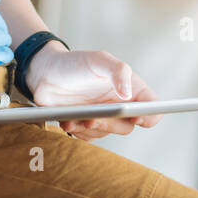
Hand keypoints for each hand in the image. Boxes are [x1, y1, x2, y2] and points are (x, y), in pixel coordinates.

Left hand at [24, 45, 159, 140]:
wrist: (45, 74)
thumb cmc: (75, 63)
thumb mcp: (98, 59)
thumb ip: (118, 71)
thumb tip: (128, 94)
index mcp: (130, 88)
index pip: (151, 106)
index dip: (150, 115)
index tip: (137, 116)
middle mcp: (119, 104)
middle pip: (128, 126)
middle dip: (111, 124)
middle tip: (94, 118)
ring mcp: (103, 117)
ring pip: (106, 133)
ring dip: (91, 128)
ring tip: (76, 118)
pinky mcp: (86, 126)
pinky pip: (88, 137)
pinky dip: (78, 131)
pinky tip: (67, 120)